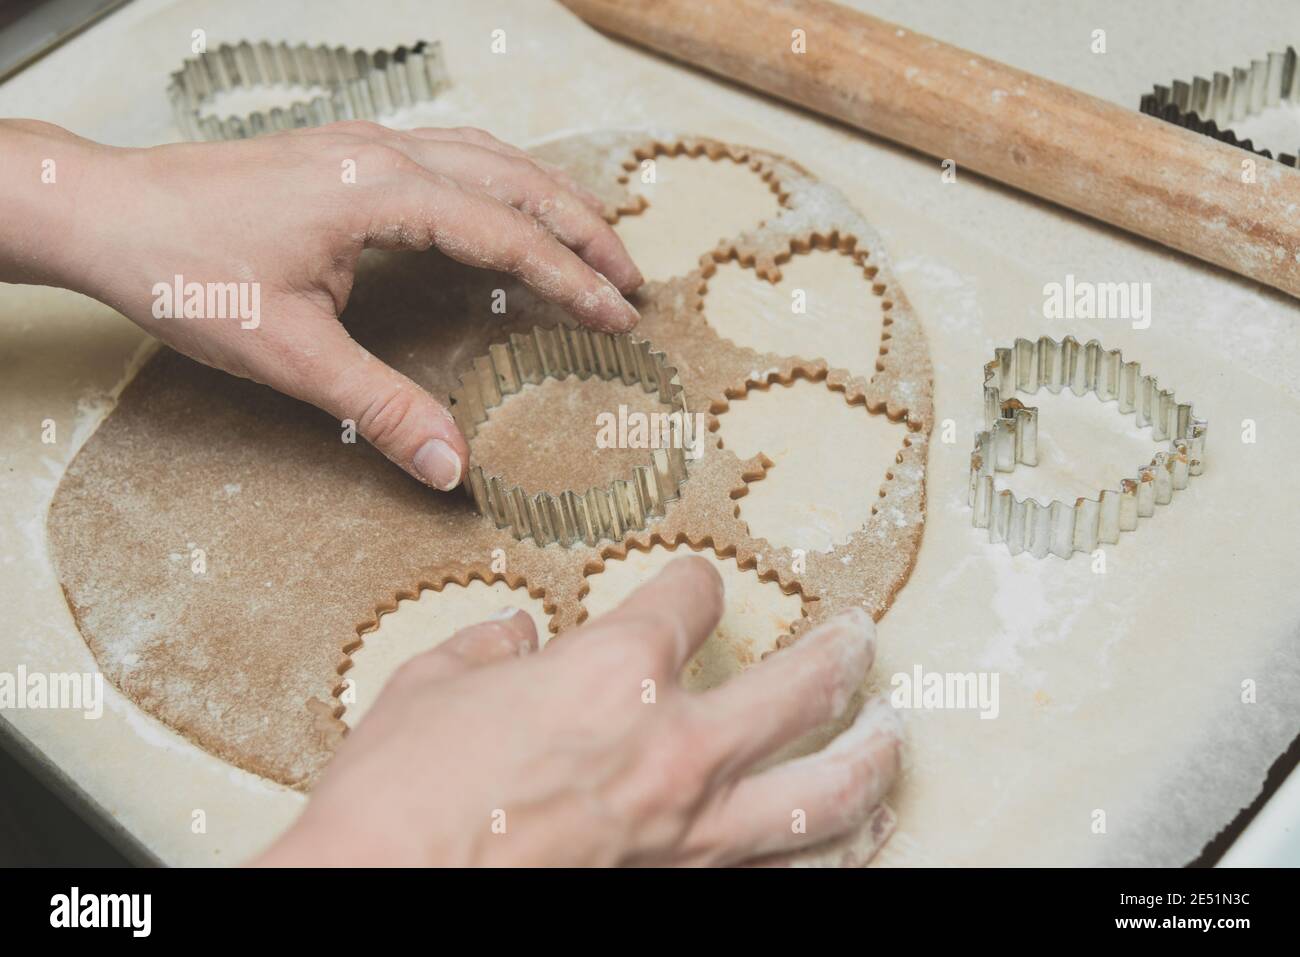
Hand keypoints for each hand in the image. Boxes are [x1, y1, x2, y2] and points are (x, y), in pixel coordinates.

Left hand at [0, 119, 641, 490]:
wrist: (104, 211)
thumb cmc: (185, 268)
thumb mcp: (287, 353)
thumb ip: (380, 407)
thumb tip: (452, 468)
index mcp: (382, 192)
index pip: (506, 233)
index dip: (571, 278)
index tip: (619, 318)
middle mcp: (386, 155)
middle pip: (516, 180)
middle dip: (584, 228)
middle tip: (634, 278)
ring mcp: (366, 148)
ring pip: (489, 157)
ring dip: (549, 197)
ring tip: (595, 238)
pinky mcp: (348, 156)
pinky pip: (453, 155)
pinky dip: (502, 183)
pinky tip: (505, 210)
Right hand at [255, 556, 901, 866]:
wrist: (379, 895)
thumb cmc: (395, 799)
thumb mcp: (425, 691)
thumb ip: (483, 652)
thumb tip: (511, 637)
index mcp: (617, 672)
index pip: (690, 601)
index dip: (695, 584)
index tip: (694, 587)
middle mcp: (676, 747)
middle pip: (800, 687)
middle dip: (840, 655)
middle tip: (862, 639)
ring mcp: (692, 834)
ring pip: (823, 797)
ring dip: (869, 761)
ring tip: (893, 739)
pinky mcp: (686, 895)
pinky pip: (782, 874)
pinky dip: (829, 856)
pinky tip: (851, 842)